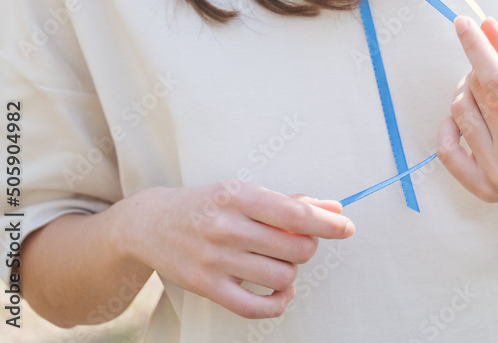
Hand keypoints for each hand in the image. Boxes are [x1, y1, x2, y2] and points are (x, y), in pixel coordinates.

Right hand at [115, 180, 354, 318]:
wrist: (150, 223)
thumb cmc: (206, 203)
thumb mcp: (241, 191)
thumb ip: (286, 202)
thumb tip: (332, 208)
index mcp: (237, 194)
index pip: (294, 214)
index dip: (327, 223)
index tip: (347, 226)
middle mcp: (226, 226)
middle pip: (294, 248)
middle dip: (308, 247)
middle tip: (300, 242)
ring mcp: (215, 259)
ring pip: (280, 277)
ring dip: (291, 272)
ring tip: (282, 262)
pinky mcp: (207, 287)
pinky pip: (255, 307)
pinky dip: (277, 303)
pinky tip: (280, 292)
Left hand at [436, 16, 497, 213]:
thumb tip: (487, 26)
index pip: (497, 79)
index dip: (477, 48)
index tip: (463, 23)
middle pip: (478, 92)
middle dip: (478, 70)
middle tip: (488, 70)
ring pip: (460, 113)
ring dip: (466, 93)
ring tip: (483, 95)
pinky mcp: (483, 189)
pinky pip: (446, 151)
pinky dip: (449, 127)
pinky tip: (463, 119)